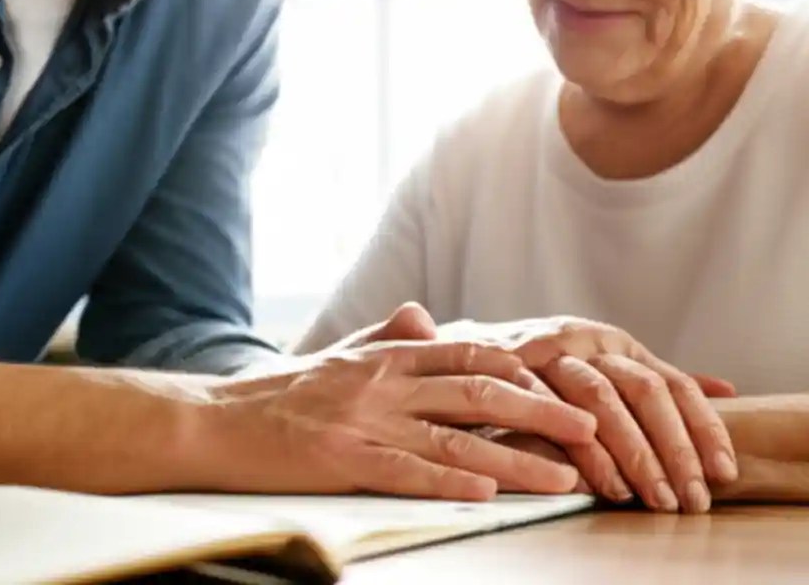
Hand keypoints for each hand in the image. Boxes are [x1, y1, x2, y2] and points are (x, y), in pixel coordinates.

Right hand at [200, 340, 597, 500]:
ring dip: (518, 459)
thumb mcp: (340, 354)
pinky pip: (407, 472)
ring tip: (567, 477)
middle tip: (594, 430)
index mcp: (388, 355)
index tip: (570, 387)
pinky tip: (488, 494)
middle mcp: (384, 382)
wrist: (214, 420)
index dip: (527, 371)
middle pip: (480, 392)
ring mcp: (365, 421)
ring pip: (457, 438)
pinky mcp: (342, 461)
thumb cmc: (281, 392)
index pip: (472, 354)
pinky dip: (451, 483)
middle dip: (544, 412)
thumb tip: (428, 315)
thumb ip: (388, 334)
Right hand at [453, 316, 737, 512]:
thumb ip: (655, 379)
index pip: (672, 382)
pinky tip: (596, 486)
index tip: (725, 473)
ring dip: (630, 452)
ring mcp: (547, 352)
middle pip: (642, 389)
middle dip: (672, 448)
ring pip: (600, 398)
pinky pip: (549, 410)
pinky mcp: (510, 369)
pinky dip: (577, 450)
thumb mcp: (602, 364)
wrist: (460, 352)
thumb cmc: (542, 368)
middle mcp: (587, 341)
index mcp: (615, 342)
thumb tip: (726, 390)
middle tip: (690, 499)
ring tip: (648, 500)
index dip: (703, 428)